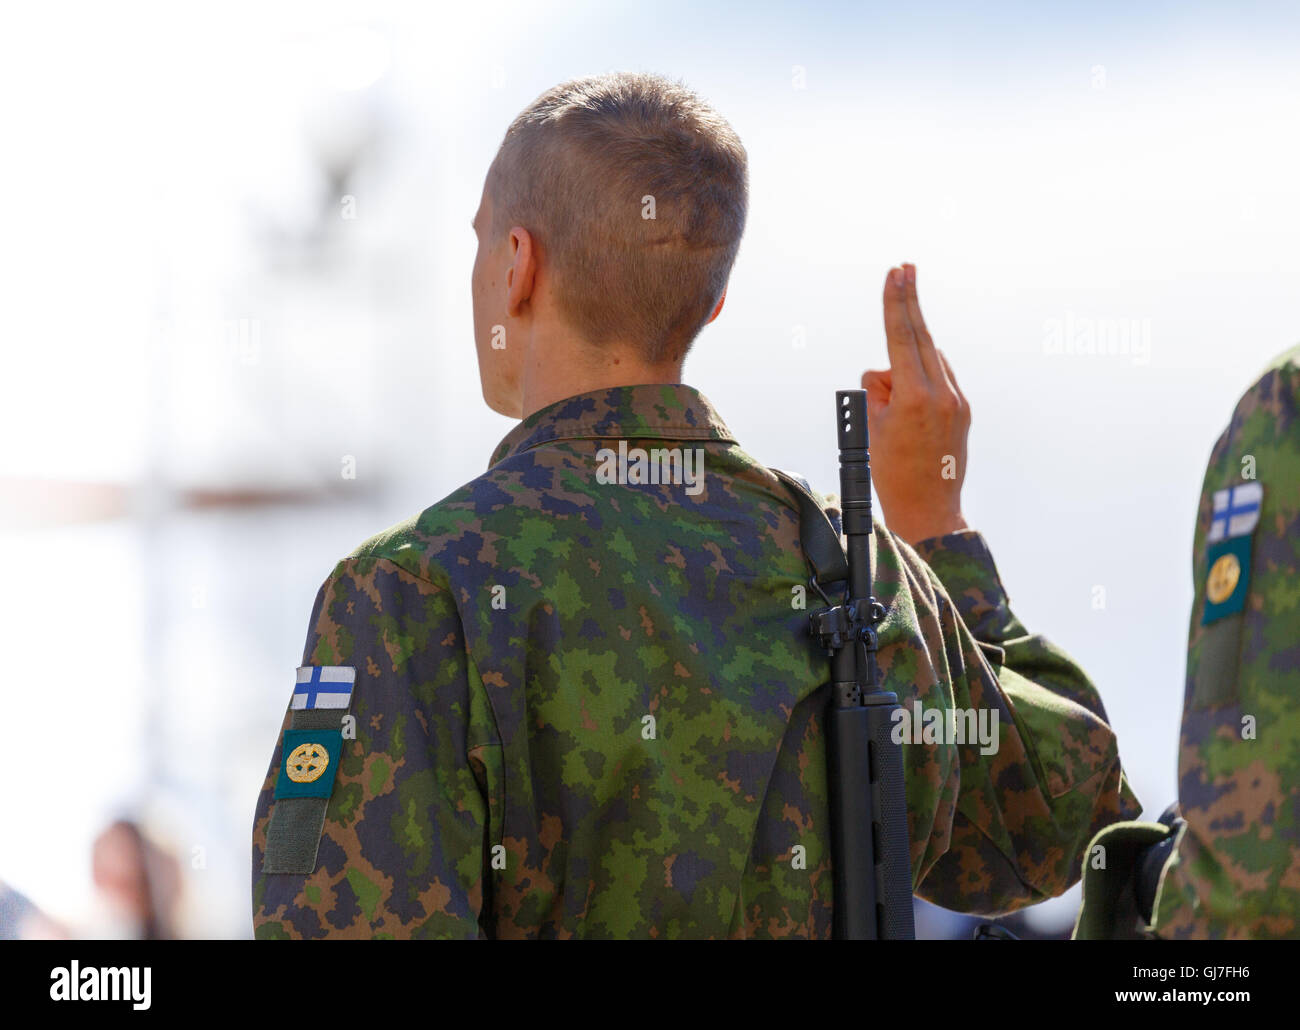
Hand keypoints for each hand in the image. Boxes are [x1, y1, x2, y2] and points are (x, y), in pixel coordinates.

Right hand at [861, 263, 970, 545]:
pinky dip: (921, 378)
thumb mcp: (872, 427)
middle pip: (922, 336)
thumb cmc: (892, 472)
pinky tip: (907, 402)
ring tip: (888, 408)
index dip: (896, 303)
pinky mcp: (963, 409)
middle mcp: (941, 393)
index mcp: (914, 396)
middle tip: (905, 267)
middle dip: (910, 302)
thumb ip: (879, 388)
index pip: (901, 338)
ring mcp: (957, 400)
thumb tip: (888, 371)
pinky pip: (939, 379)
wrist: (928, 508)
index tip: (896, 274)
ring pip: (929, 360)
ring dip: (908, 361)